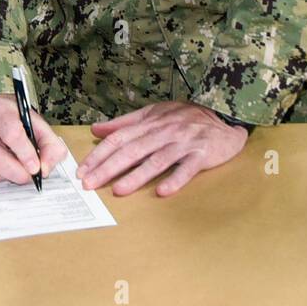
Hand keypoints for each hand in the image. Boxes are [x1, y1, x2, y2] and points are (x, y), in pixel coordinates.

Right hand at [0, 94, 68, 184]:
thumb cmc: (12, 117)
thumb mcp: (35, 121)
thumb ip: (49, 144)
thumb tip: (46, 168)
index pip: (11, 133)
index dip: (25, 154)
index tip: (36, 167)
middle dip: (17, 172)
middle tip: (29, 176)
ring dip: (7, 175)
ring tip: (16, 166)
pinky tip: (1, 165)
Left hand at [78, 102, 249, 197]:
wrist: (224, 118)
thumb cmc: (186, 118)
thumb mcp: (155, 114)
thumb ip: (126, 123)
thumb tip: (97, 130)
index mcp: (151, 122)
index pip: (120, 138)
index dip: (100, 154)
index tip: (82, 170)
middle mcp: (164, 132)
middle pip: (133, 150)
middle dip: (109, 168)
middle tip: (90, 184)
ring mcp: (183, 143)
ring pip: (156, 160)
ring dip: (137, 176)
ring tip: (119, 190)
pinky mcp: (202, 155)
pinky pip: (187, 168)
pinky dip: (175, 180)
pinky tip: (162, 192)